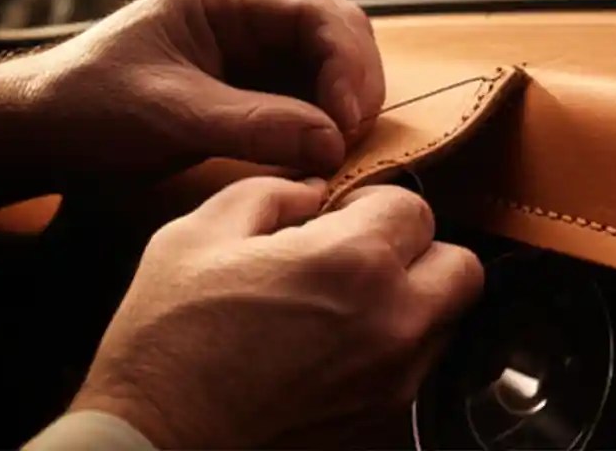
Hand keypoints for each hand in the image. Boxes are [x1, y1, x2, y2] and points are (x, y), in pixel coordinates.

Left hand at [0, 0, 384, 208]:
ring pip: (329, 69)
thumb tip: (334, 142)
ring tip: (339, 153)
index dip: (346, 64)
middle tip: (351, 142)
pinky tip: (321, 156)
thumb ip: (254, 126)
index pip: (316, 13)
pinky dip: (324, 127)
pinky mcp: (250, 91)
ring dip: (344, 108)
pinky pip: (308, 100)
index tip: (346, 123)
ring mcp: (251, 53)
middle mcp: (246, 18)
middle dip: (354, 85)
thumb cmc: (86, 109)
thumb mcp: (169, 116)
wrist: (37, 135)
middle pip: (335, 35)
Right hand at [68, 179, 483, 448]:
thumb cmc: (169, 338)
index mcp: (354, 262)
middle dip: (419, 250)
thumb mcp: (200, 233)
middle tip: (365, 254)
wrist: (155, 441)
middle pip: (461, 266)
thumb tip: (312, 190)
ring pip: (447, 321)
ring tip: (349, 303)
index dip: (376, 203)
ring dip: (414, 301)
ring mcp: (393, 380)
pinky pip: (417, 369)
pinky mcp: (381, 421)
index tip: (341, 215)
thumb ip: (271, 192)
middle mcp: (393, 322)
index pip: (416, 208)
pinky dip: (395, 349)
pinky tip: (338, 347)